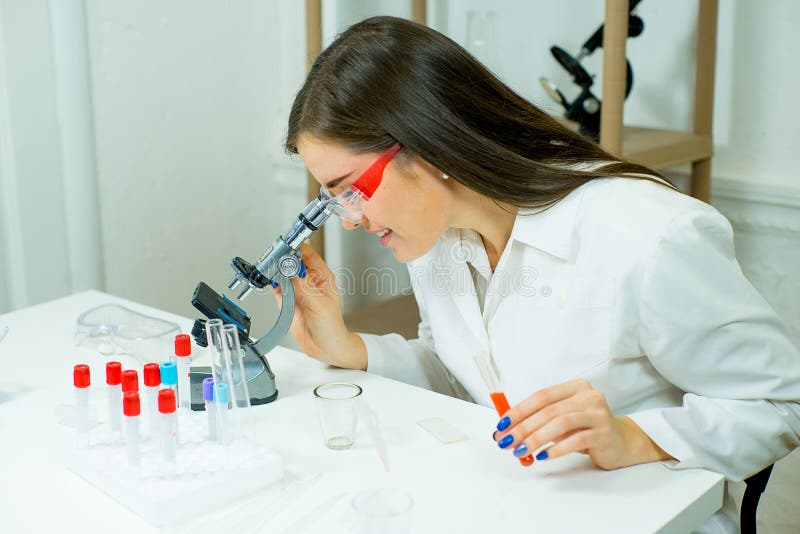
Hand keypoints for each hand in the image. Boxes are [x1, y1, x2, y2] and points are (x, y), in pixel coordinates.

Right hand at [272, 243, 366, 369]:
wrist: (324, 347)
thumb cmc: (331, 326)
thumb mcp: (319, 302)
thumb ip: (304, 284)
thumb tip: (293, 267)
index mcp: (322, 276)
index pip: (308, 254)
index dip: (297, 248)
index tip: (286, 247)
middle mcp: (308, 281)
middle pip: (292, 261)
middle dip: (283, 259)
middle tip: (275, 261)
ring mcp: (297, 290)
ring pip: (283, 273)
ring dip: (276, 270)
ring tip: (271, 271)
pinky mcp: (288, 300)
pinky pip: (277, 287)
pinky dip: (271, 283)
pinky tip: (269, 282)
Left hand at [493, 379, 672, 469]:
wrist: (621, 442)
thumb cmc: (586, 429)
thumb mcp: (563, 419)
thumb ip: (540, 419)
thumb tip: (507, 430)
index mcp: (574, 387)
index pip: (541, 396)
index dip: (519, 410)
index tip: (502, 425)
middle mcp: (588, 396)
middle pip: (549, 410)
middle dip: (523, 427)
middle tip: (507, 441)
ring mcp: (598, 413)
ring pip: (561, 423)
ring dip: (536, 438)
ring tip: (521, 451)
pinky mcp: (605, 432)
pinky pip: (576, 440)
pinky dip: (557, 448)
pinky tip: (543, 456)